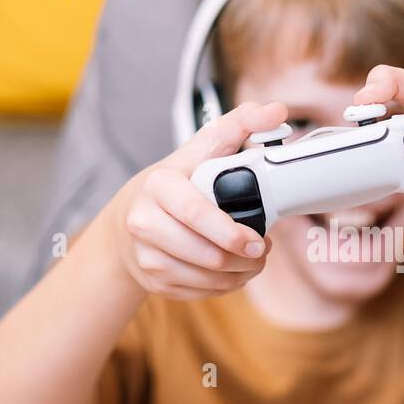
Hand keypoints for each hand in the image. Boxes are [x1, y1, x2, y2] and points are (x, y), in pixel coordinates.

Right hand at [108, 101, 286, 299]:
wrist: (127, 224)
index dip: (231, 232)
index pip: (195, 213)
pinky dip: (224, 286)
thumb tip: (276, 110)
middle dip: (245, 259)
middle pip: (207, 254)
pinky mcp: (153, 283)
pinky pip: (201, 293)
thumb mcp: (198, 150)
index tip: (259, 242)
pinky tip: (231, 271)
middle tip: (262, 250)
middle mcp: (144, 223)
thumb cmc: (173, 185)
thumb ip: (238, 126)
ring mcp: (146, 257)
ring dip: (240, 274)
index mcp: (157, 186)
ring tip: (252, 260)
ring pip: (207, 278)